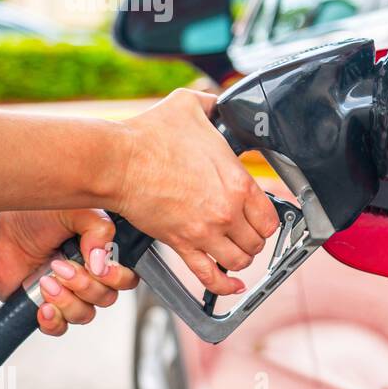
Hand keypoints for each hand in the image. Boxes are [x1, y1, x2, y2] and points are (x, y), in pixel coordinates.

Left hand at [0, 209, 139, 336]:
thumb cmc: (30, 217)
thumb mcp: (73, 210)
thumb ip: (99, 228)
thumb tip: (101, 263)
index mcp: (99, 254)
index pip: (127, 278)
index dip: (116, 277)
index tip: (99, 267)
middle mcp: (87, 276)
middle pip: (108, 298)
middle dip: (85, 286)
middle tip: (61, 268)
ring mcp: (67, 294)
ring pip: (86, 314)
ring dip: (67, 301)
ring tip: (46, 281)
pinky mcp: (46, 308)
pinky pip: (61, 328)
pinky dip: (54, 321)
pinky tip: (43, 306)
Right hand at [115, 89, 278, 295]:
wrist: (117, 160)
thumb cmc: (149, 135)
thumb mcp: (191, 106)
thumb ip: (212, 105)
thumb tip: (218, 102)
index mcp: (238, 182)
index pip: (271, 215)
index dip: (268, 218)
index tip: (261, 217)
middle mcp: (227, 211)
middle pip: (257, 240)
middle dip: (254, 238)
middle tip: (245, 233)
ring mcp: (205, 231)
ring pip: (239, 261)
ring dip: (240, 259)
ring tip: (235, 251)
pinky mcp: (181, 244)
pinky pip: (210, 277)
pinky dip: (224, 286)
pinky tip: (232, 286)